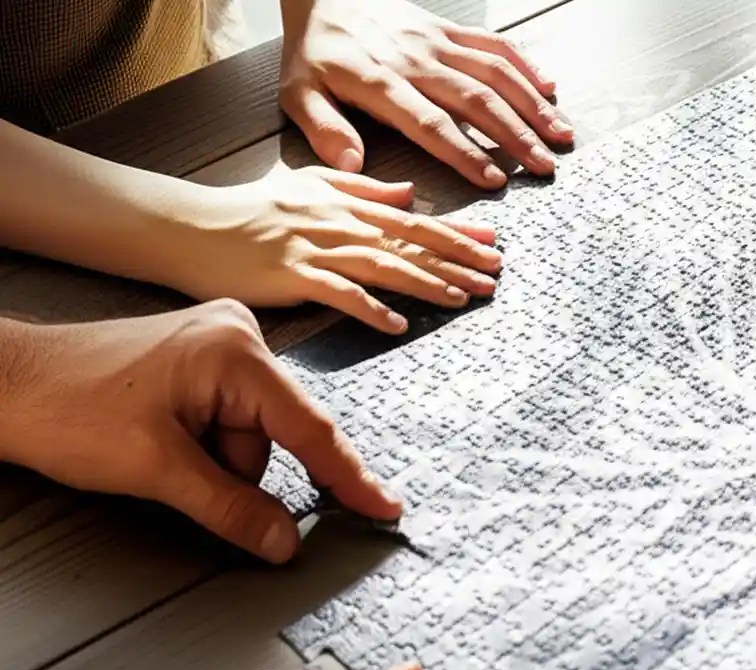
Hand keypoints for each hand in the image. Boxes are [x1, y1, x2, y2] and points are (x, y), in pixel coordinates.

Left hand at [0, 300, 400, 562]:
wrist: (6, 383)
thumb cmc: (65, 405)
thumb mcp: (156, 471)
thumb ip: (230, 508)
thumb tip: (284, 541)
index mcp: (236, 352)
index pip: (310, 428)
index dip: (348, 477)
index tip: (384, 507)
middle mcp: (239, 335)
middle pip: (276, 433)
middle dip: (237, 470)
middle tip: (180, 475)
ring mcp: (221, 341)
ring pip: (252, 431)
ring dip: (217, 460)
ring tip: (157, 452)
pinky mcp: (205, 354)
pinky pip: (233, 415)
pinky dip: (208, 443)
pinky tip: (165, 440)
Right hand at [171, 166, 501, 334]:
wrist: (188, 226)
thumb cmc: (248, 209)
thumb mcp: (309, 187)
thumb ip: (362, 190)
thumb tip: (410, 195)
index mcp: (345, 202)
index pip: (412, 219)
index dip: (455, 232)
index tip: (492, 243)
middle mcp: (337, 222)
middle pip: (408, 242)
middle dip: (456, 258)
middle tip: (495, 274)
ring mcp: (314, 248)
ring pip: (383, 264)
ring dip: (426, 282)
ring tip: (463, 298)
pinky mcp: (290, 275)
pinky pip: (337, 293)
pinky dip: (370, 308)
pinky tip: (398, 324)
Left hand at [279, 0, 571, 187]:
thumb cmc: (314, 53)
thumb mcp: (299, 94)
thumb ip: (324, 131)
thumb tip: (353, 165)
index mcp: (380, 82)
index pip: (431, 124)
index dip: (465, 153)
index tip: (493, 180)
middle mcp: (416, 60)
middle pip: (475, 101)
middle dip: (515, 136)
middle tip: (543, 166)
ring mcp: (437, 41)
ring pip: (495, 72)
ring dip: (532, 105)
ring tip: (560, 134)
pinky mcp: (448, 28)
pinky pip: (493, 44)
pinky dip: (525, 64)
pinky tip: (549, 88)